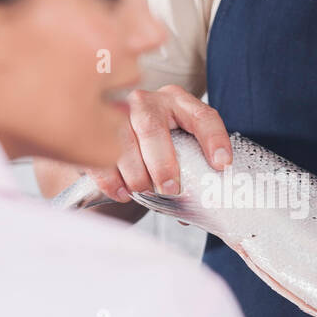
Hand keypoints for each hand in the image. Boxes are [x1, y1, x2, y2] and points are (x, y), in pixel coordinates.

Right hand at [89, 84, 231, 201]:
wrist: (113, 130)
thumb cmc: (156, 143)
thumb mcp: (176, 146)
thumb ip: (187, 172)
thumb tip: (191, 214)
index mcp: (178, 102)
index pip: (202, 117)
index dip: (214, 140)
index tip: (222, 165)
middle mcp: (148, 102)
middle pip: (152, 128)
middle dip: (162, 163)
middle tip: (170, 190)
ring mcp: (118, 112)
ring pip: (122, 141)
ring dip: (135, 173)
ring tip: (143, 192)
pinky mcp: (94, 128)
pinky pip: (98, 154)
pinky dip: (111, 179)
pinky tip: (122, 193)